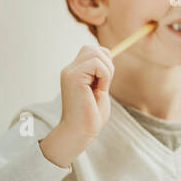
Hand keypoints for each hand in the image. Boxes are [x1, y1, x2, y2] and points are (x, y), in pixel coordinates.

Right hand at [40, 44, 114, 166]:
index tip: (103, 83)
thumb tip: (110, 55)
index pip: (92, 51)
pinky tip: (98, 90)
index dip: (105, 63)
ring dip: (107, 70)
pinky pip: (96, 63)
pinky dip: (104, 76)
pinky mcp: (73, 77)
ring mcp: (70, 72)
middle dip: (107, 63)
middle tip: (104, 84)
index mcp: (75, 72)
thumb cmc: (91, 116)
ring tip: (101, 88)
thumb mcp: (99, 88)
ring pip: (96, 52)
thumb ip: (101, 73)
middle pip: (93, 48)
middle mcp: (70, 69)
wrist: (80, 132)